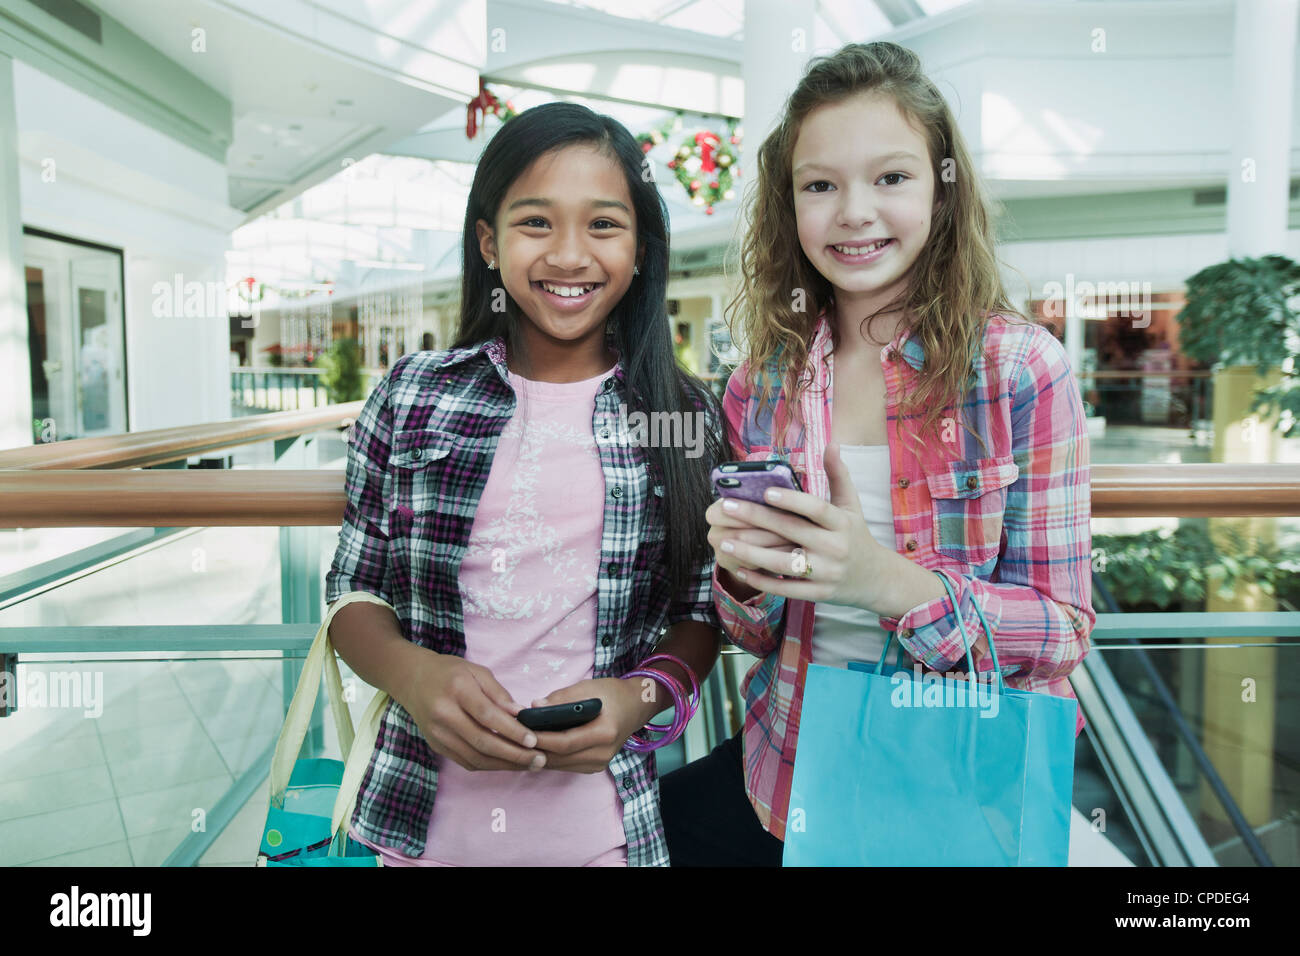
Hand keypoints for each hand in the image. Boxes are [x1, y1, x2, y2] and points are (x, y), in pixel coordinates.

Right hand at [396, 649, 546, 771]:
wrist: (412, 680)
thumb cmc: (450, 672)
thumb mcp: (477, 671)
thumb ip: (499, 693)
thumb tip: (521, 715)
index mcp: (457, 690)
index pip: (487, 715)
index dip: (512, 730)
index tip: (534, 740)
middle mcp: (444, 714)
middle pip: (482, 742)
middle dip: (514, 754)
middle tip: (539, 759)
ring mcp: (438, 734)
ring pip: (475, 758)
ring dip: (505, 765)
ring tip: (529, 764)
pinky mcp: (437, 746)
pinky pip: (466, 761)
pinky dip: (489, 765)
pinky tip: (508, 763)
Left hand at [529, 677, 660, 772]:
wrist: (636, 707)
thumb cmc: (612, 693)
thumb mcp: (588, 687)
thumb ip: (561, 698)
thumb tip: (534, 706)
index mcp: (604, 733)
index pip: (565, 742)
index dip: (541, 739)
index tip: (521, 732)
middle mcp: (602, 754)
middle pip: (560, 757)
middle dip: (534, 749)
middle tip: (511, 739)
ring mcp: (599, 764)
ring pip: (560, 764)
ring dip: (538, 756)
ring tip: (517, 744)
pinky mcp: (594, 767)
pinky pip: (565, 765)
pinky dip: (549, 757)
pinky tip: (533, 749)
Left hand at [716, 444, 989, 663]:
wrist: (877, 579)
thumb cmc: (857, 535)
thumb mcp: (852, 505)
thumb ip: (839, 475)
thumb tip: (831, 443)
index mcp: (842, 523)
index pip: (817, 510)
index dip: (793, 501)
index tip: (766, 491)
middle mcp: (834, 547)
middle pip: (792, 532)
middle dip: (757, 519)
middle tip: (727, 508)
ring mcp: (825, 573)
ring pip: (783, 564)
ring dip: (751, 554)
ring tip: (725, 543)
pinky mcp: (818, 594)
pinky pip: (786, 589)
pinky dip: (762, 581)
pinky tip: (740, 570)